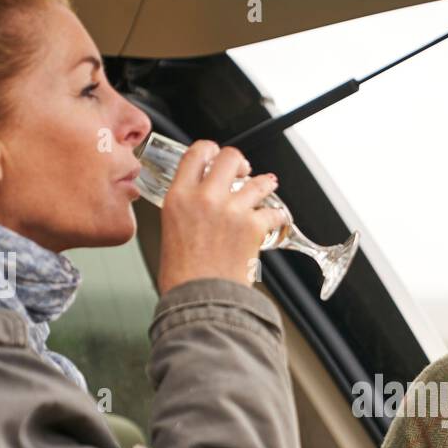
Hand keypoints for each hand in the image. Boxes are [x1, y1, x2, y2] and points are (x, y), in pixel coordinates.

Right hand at [156, 141, 287, 292]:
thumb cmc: (183, 275)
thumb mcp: (170, 231)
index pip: (196, 153)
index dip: (210, 149)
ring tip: (267, 186)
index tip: (216, 153)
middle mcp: (206, 197)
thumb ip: (185, 209)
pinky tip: (277, 218)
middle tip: (243, 170)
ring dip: (264, 184)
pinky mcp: (253, 226)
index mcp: (179, 196)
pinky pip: (274, 212)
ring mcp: (232, 209)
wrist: (200, 298)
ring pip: (258, 181)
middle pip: (230, 157)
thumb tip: (198, 203)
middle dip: (240, 161)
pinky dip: (278, 216)